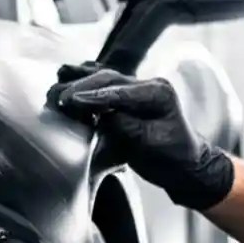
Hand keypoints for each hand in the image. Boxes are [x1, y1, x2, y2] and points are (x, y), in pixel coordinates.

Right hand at [48, 62, 234, 210]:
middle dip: (82, 87)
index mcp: (159, 93)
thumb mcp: (150, 145)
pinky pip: (104, 85)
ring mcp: (138, 89)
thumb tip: (103, 116)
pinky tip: (68, 79)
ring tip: (58, 89)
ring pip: (104, 78)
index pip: (120, 91)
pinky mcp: (128, 98)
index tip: (71, 101)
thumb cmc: (172, 158)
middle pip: (109, 79)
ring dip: (80, 82)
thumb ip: (126, 127)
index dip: (94, 96)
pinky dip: (85, 83)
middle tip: (60, 98)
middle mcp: (148, 85)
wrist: (185, 164)